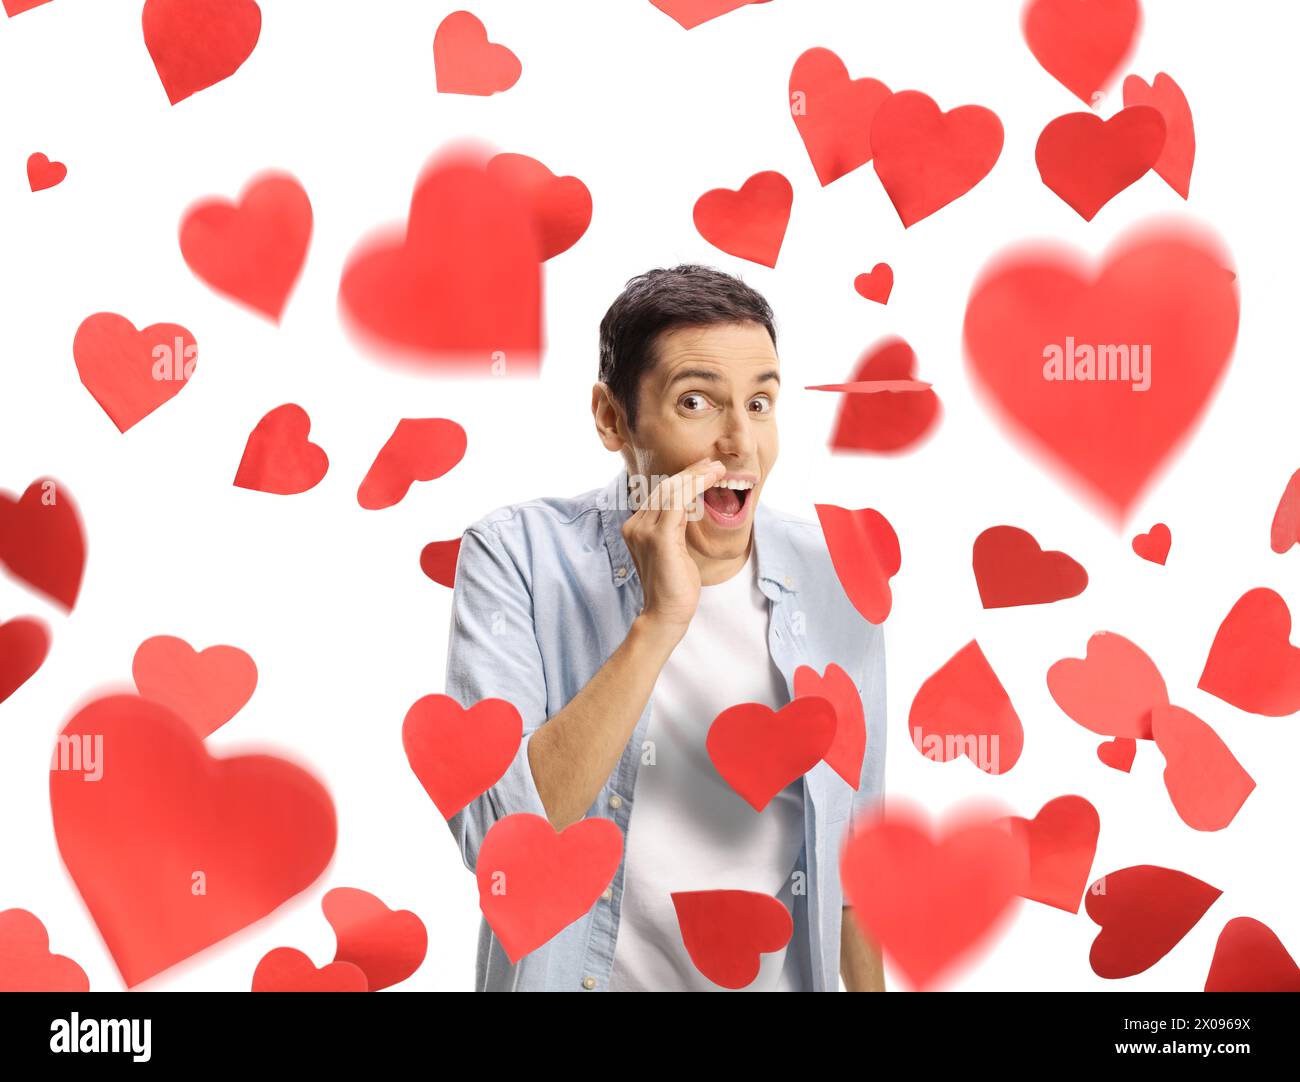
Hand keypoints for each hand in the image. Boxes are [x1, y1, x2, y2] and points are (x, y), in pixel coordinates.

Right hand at [621, 458, 724, 639]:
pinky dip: (695, 486)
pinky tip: (711, 480)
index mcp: (636, 527)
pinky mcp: (659, 538)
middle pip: (664, 488)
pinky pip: (677, 502)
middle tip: (713, 463)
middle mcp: (635, 525)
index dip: (682, 478)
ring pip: (671, 491)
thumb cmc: (674, 586)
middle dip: (690, 472)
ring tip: (717, 469)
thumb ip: (675, 526)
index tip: (703, 468)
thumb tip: (689, 504)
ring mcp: (644, 531)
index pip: (659, 494)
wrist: (666, 615)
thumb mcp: (674, 549)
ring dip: (696, 476)